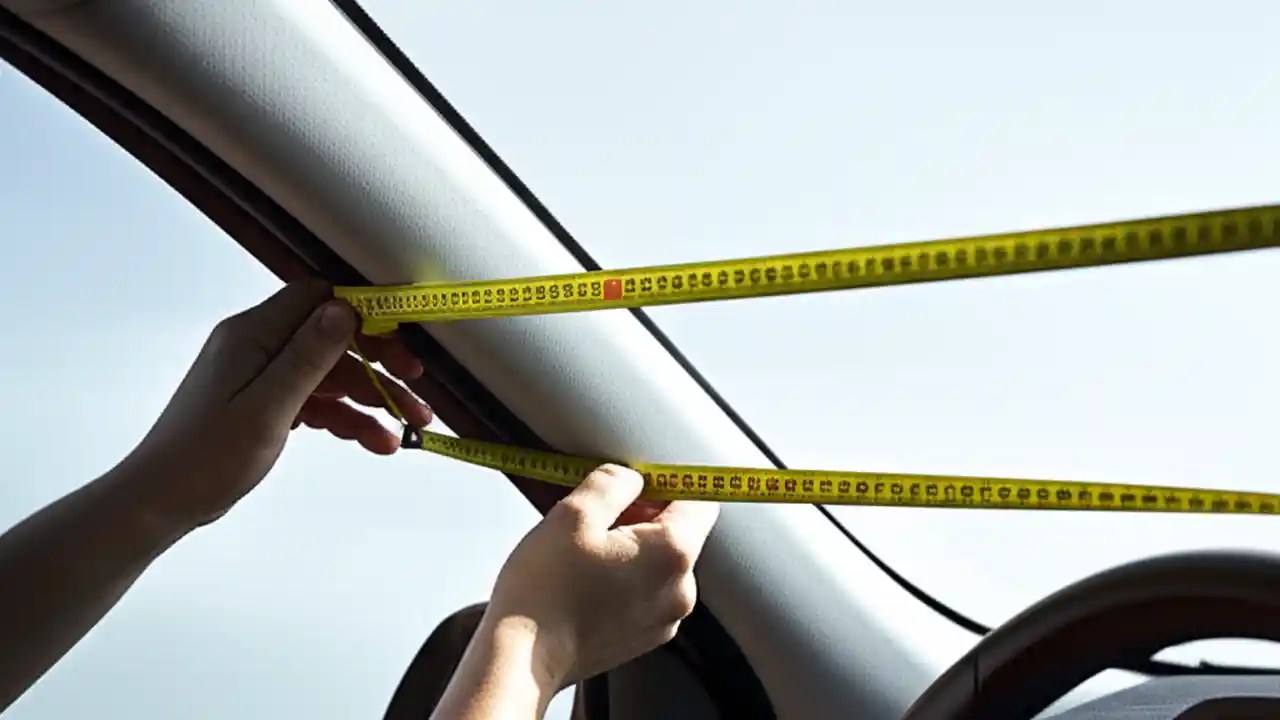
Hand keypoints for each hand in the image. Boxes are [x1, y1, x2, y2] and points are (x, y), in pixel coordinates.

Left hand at [121, 280, 431, 531]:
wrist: (159, 502)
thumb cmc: (206, 458)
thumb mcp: (266, 408)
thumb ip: (307, 357)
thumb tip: (345, 309)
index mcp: (253, 335)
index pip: (320, 299)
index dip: (367, 315)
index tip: (403, 345)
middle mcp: (258, 345)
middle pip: (333, 340)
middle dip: (379, 367)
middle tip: (416, 394)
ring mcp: (260, 374)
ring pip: (329, 375)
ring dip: (369, 400)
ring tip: (406, 431)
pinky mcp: (263, 402)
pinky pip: (315, 400)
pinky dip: (345, 418)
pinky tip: (374, 441)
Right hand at [482, 465, 719, 692]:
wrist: (523, 659)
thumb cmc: (546, 589)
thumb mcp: (574, 512)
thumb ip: (613, 482)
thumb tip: (630, 478)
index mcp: (672, 553)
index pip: (700, 499)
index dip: (668, 483)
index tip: (636, 484)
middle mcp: (680, 589)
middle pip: (679, 532)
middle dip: (643, 516)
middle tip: (597, 519)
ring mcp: (664, 618)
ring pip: (659, 562)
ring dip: (631, 548)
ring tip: (586, 553)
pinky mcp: (644, 637)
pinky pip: (646, 591)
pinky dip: (624, 578)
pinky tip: (586, 579)